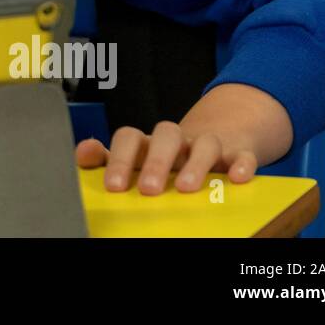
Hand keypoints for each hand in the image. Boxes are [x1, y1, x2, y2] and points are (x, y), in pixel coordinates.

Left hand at [75, 121, 257, 194]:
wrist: (219, 141)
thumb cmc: (169, 159)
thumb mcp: (137, 161)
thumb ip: (107, 159)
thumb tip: (82, 153)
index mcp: (149, 142)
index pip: (130, 137)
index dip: (120, 159)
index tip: (114, 186)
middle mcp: (176, 141)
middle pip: (166, 134)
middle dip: (156, 162)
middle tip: (149, 189)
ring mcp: (207, 145)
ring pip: (203, 142)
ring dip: (196, 163)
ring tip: (188, 188)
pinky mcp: (236, 154)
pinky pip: (241, 154)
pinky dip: (240, 164)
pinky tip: (236, 178)